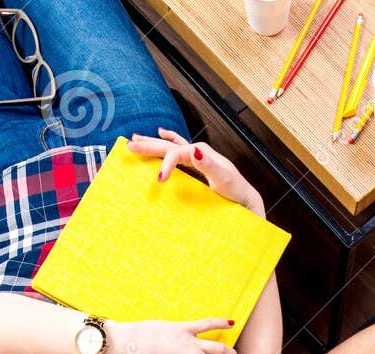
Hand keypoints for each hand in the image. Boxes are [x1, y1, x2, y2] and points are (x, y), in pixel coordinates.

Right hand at [128, 129, 265, 215]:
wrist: (245, 198)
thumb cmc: (236, 191)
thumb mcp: (223, 179)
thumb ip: (208, 165)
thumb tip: (193, 150)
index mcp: (202, 153)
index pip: (176, 153)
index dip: (166, 164)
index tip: (159, 180)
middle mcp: (198, 151)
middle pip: (169, 145)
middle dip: (149, 145)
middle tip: (129, 145)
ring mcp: (198, 156)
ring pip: (170, 145)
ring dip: (153, 142)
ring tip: (135, 137)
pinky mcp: (197, 163)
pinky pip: (178, 149)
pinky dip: (169, 141)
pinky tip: (162, 134)